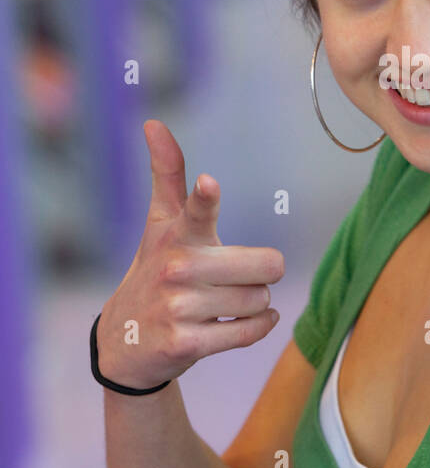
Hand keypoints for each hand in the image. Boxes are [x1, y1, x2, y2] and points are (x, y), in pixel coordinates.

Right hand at [96, 119, 284, 389]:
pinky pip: (251, 331)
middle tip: (237, 277)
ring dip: (254, 304)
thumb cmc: (154, 272)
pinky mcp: (186, 344)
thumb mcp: (160, 225)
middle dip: (261, 273)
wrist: (126, 343)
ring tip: (224, 304)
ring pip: (260, 300)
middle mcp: (176, 269)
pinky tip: (249, 321)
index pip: (194, 210)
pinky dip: (259, 326)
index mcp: (176, 236)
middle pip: (265, 265)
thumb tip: (154, 123)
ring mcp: (179, 309)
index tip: (209, 184)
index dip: (205, 198)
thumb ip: (167, 175)